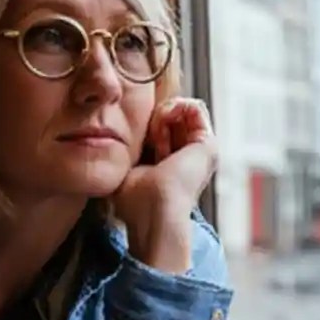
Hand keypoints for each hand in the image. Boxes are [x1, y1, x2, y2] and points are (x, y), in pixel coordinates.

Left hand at [112, 97, 217, 272]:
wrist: (154, 211)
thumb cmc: (136, 200)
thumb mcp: (127, 168)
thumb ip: (128, 151)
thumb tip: (110, 135)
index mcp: (174, 165)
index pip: (161, 127)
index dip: (147, 126)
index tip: (136, 143)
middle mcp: (191, 158)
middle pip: (173, 117)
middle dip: (155, 118)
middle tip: (148, 138)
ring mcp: (202, 151)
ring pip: (183, 111)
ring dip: (165, 113)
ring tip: (155, 132)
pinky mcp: (209, 144)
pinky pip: (195, 107)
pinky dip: (176, 108)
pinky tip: (163, 126)